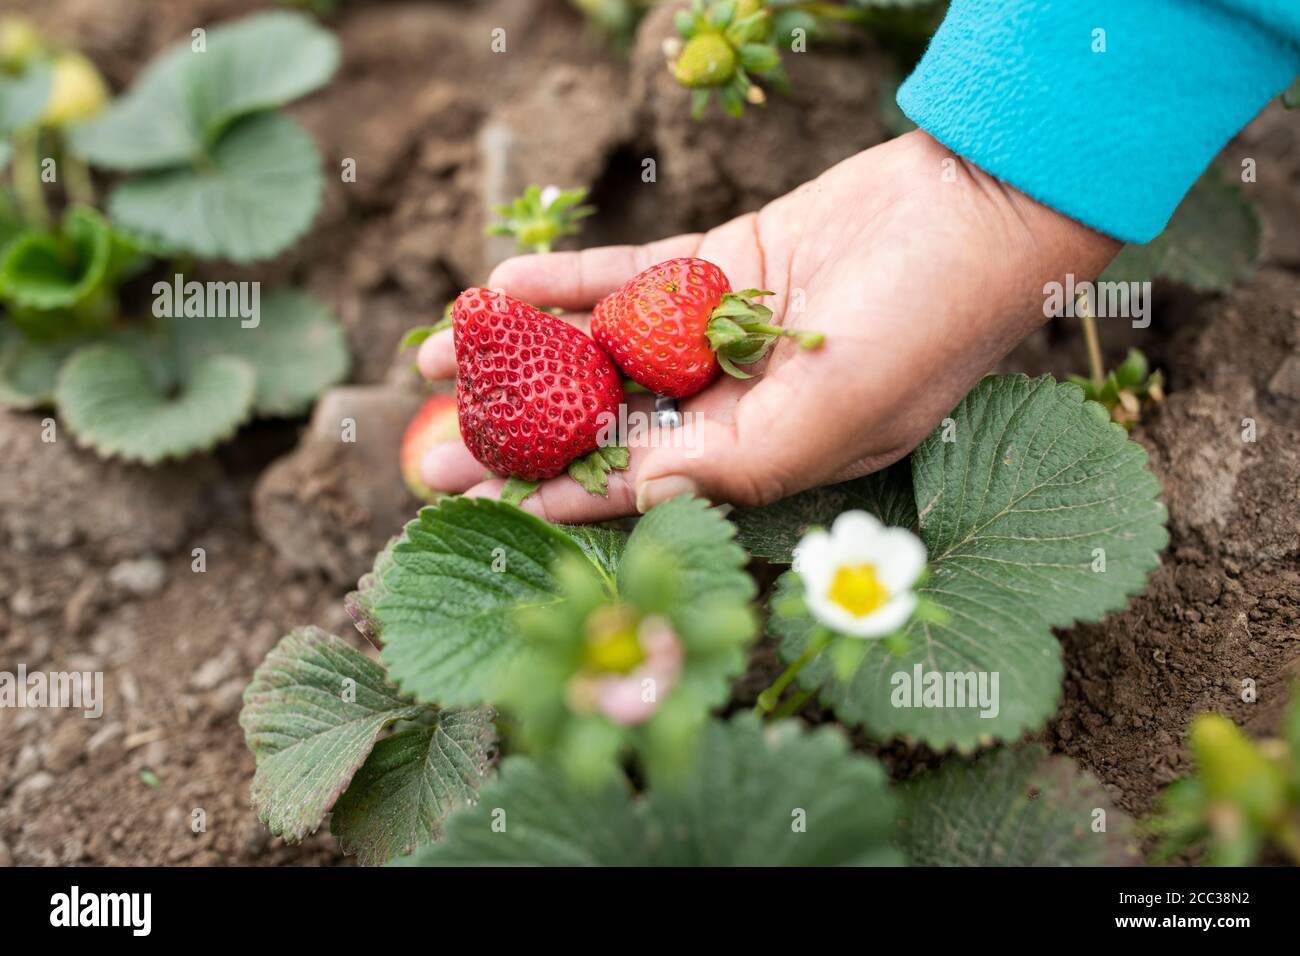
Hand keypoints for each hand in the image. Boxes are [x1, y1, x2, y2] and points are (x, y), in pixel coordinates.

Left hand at [417, 130, 1118, 522]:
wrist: (977, 205)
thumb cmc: (928, 325)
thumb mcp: (835, 413)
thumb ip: (738, 462)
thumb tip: (647, 496)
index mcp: (764, 454)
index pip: (648, 484)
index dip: (567, 496)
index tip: (493, 510)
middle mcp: (735, 400)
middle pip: (605, 422)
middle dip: (520, 437)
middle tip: (436, 455)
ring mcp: (720, 332)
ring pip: (601, 351)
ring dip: (521, 357)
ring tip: (432, 365)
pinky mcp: (716, 268)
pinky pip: (626, 279)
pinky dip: (567, 283)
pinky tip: (500, 291)